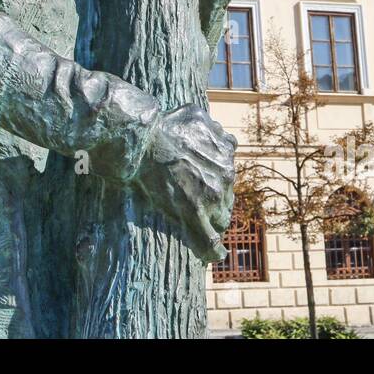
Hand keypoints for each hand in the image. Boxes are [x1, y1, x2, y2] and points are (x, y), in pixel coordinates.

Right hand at [136, 103, 236, 261]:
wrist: (145, 139)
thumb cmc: (167, 126)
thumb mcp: (197, 117)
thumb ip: (216, 130)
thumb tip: (228, 140)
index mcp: (227, 158)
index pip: (228, 182)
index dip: (216, 186)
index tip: (202, 188)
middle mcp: (225, 178)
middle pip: (225, 200)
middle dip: (212, 201)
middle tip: (191, 198)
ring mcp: (210, 199)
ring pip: (219, 218)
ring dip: (210, 219)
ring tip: (192, 216)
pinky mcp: (192, 214)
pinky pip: (209, 241)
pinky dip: (212, 250)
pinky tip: (215, 255)